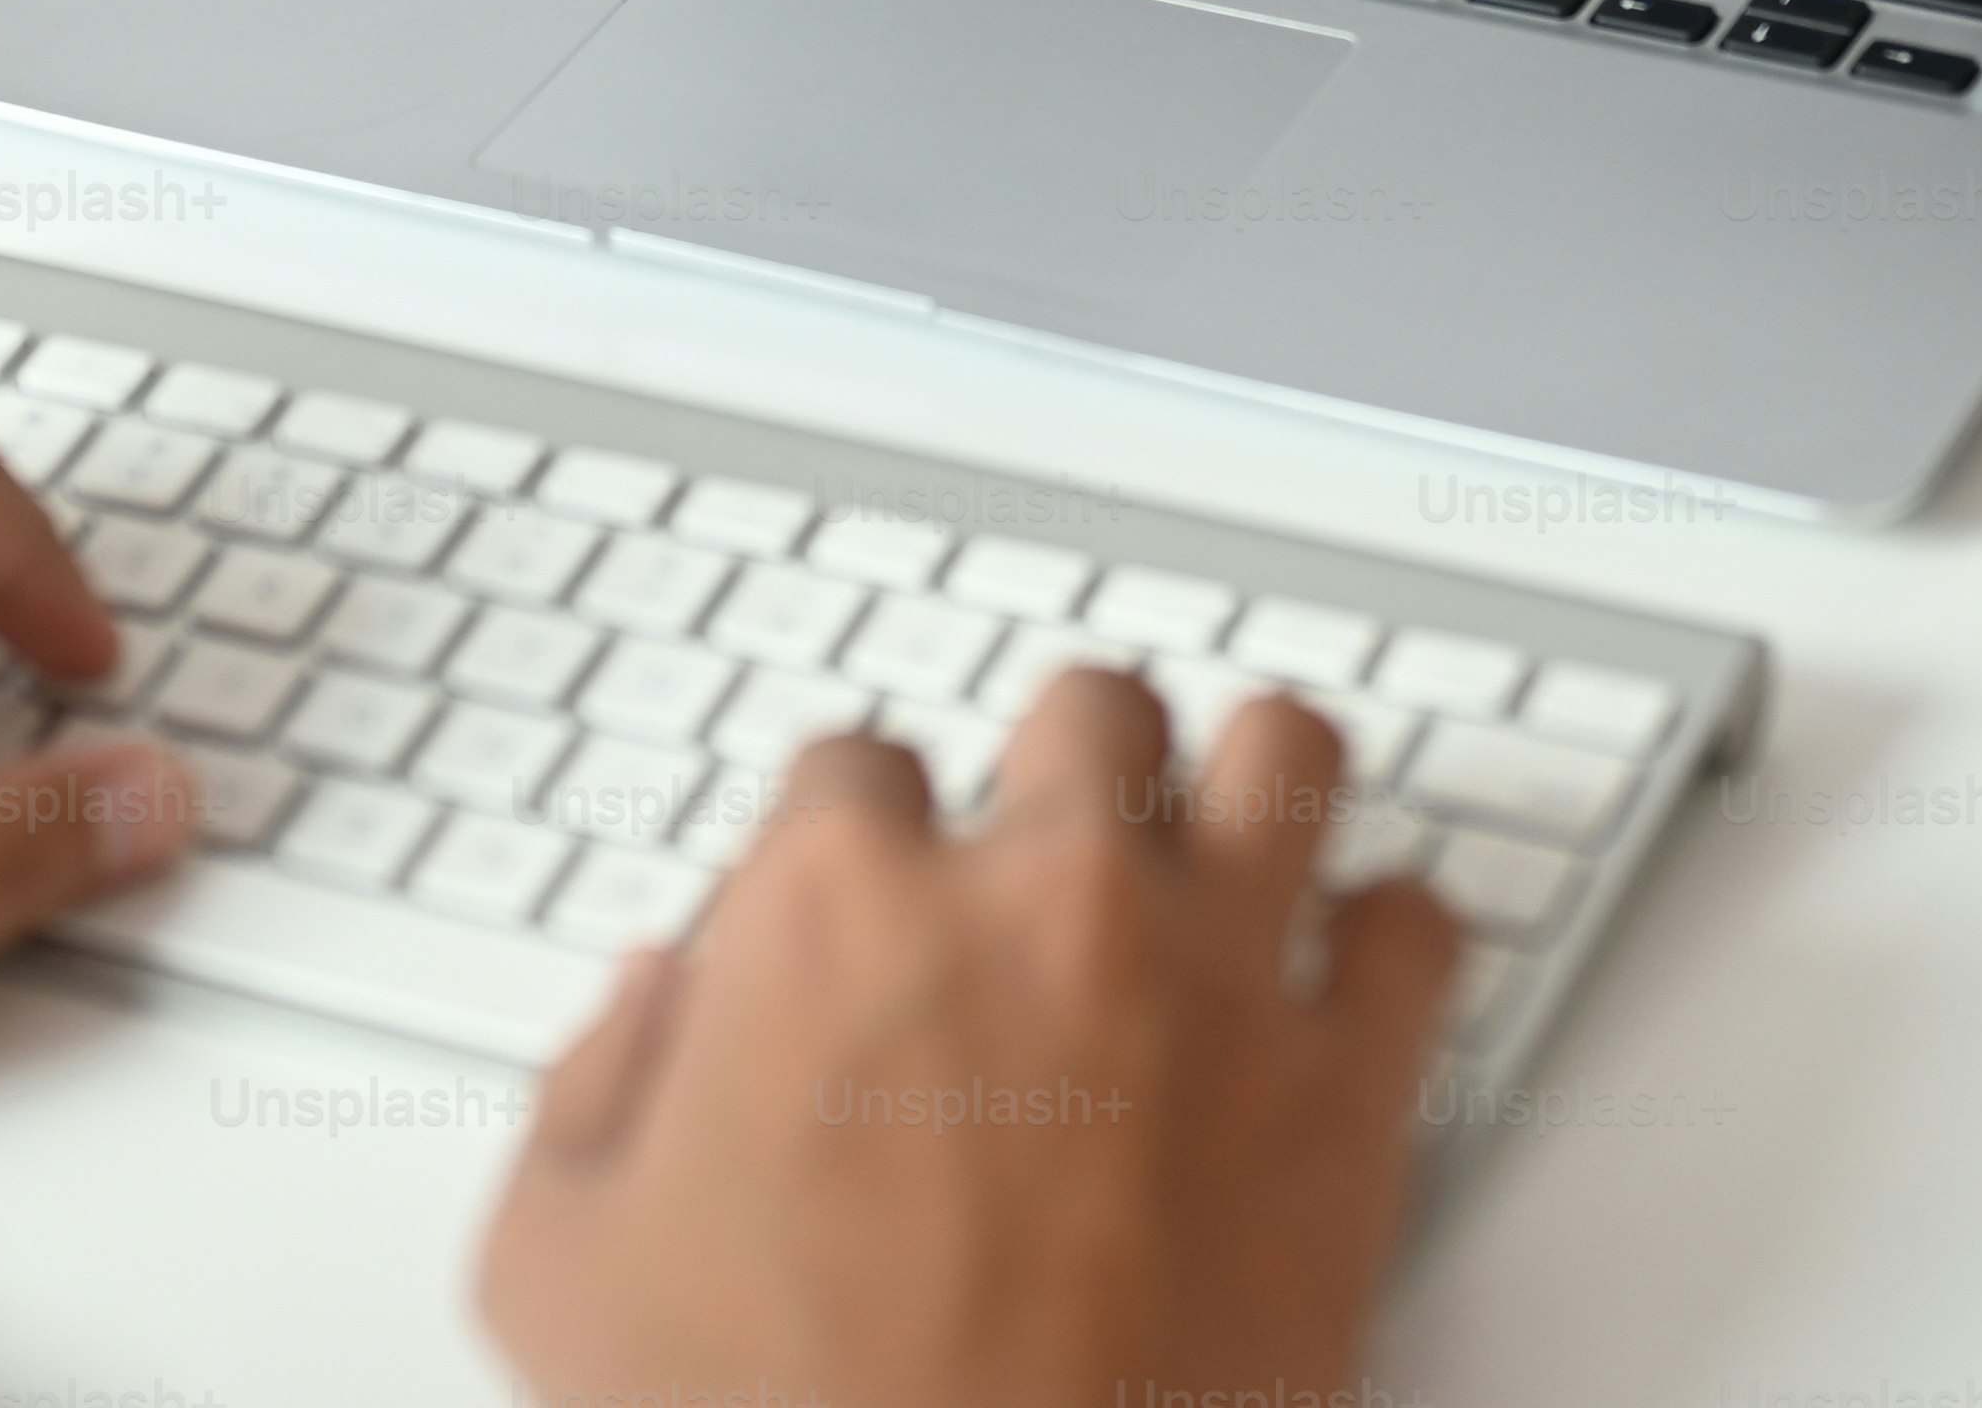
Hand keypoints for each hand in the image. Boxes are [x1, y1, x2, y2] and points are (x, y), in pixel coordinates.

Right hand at [477, 669, 1460, 1407]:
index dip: (856, 833)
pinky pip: (1420, 932)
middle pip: (1089, 713)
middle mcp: (1038, 907)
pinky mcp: (1348, 1100)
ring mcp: (1213, 986)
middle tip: (1053, 850)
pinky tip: (1345, 978)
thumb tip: (651, 1000)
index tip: (870, 891)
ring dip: (1252, 787)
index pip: (854, 761)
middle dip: (1065, 769)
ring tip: (1229, 841)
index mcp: (836, 916)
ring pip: (1284, 754)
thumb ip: (590, 1091)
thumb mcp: (560, 1269)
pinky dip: (1390, 939)